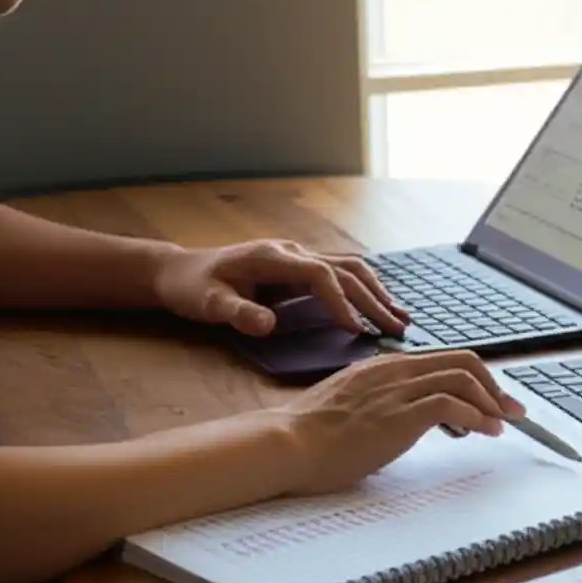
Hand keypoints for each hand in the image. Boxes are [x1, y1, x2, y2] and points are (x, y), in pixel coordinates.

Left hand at [152, 240, 408, 336]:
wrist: (180, 270)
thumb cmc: (192, 288)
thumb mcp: (207, 303)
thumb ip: (237, 312)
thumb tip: (269, 325)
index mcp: (273, 257)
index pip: (321, 275)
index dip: (342, 302)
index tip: (357, 330)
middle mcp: (292, 252)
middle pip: (345, 270)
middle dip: (374, 299)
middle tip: (399, 327)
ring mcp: (297, 257)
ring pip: (349, 268)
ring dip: (376, 291)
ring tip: (401, 316)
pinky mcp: (299, 268)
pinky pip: (340, 273)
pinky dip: (364, 288)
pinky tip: (378, 304)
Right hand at [274, 350, 526, 495]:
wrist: (288, 444)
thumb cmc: (310, 434)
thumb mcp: (351, 405)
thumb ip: (380, 402)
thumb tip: (406, 418)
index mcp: (385, 366)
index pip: (443, 360)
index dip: (474, 378)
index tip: (490, 400)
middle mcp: (396, 370)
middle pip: (464, 362)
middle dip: (494, 386)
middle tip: (510, 410)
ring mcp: (398, 390)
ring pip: (463, 379)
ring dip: (491, 402)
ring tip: (503, 424)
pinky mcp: (401, 414)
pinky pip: (451, 405)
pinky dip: (477, 417)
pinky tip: (484, 431)